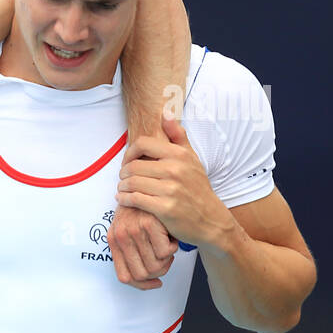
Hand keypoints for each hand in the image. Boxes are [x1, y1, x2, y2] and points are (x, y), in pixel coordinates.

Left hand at [108, 205, 176, 289]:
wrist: (151, 185)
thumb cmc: (144, 211)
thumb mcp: (132, 231)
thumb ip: (133, 251)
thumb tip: (144, 280)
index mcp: (114, 241)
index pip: (125, 277)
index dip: (142, 285)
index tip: (156, 282)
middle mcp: (120, 237)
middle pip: (142, 275)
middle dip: (159, 272)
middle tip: (166, 259)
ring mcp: (133, 230)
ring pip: (155, 266)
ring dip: (167, 260)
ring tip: (168, 246)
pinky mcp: (149, 223)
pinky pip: (165, 252)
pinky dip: (172, 248)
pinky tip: (171, 237)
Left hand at [117, 115, 232, 250]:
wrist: (210, 219)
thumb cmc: (197, 187)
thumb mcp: (192, 158)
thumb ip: (178, 136)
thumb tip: (166, 112)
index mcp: (179, 155)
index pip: (142, 144)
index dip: (129, 153)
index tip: (128, 162)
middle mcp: (175, 170)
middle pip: (133, 165)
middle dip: (123, 173)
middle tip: (123, 178)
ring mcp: (170, 189)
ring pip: (131, 182)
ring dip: (122, 187)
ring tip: (122, 189)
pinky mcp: (165, 208)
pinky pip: (134, 199)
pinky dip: (124, 199)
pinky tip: (124, 199)